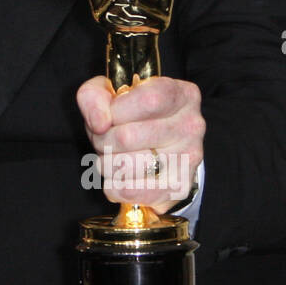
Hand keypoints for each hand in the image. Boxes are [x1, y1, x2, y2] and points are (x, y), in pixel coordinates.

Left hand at [76, 75, 203, 211]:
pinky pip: (137, 192)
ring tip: (112, 156)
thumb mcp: (108, 92)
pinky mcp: (180, 187)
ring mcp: (189, 158)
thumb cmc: (130, 113)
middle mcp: (191, 125)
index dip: (116, 111)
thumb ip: (94, 96)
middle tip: (103, 139)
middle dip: (102, 140)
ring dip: (107, 164)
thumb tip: (100, 123)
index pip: (148, 101)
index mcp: (180, 95)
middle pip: (128, 137)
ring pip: (129, 166)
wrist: (155, 143)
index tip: (106, 116)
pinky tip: (116, 179)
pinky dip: (116, 188)